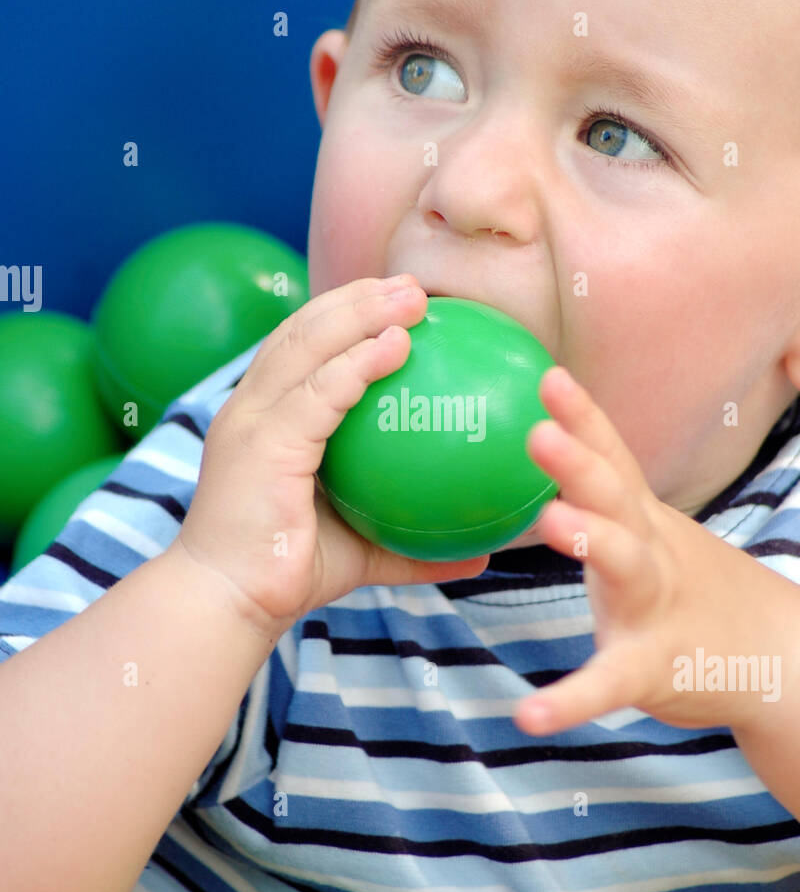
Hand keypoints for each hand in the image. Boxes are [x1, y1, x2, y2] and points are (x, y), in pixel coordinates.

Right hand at [171, 276, 488, 642]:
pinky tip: (398, 346)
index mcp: (265, 419)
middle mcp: (250, 408)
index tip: (399, 303)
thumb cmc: (286, 576)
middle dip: (358, 298)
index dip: (346, 315)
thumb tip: (480, 556)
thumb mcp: (361, 552)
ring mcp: (251, 421)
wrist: (228, 604)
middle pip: (303, 329)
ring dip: (362, 313)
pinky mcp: (261, 444)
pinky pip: (318, 392)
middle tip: (415, 287)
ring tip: (412, 298)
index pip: (301, 347)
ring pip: (307, 344)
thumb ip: (413, 545)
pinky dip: (358, 363)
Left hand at [514, 367, 785, 735]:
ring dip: (590, 538)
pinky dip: (569, 701)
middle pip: (615, 497)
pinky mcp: (652, 667)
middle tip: (539, 432)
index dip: (583, 417)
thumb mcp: (649, 532)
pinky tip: (528, 717)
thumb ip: (600, 497)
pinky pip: (607, 683)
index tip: (549, 377)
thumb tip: (540, 449)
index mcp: (642, 519)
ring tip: (550, 520)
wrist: (777, 657)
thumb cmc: (692, 588)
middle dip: (579, 461)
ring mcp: (655, 607)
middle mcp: (650, 551)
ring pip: (624, 566)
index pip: (611, 457)